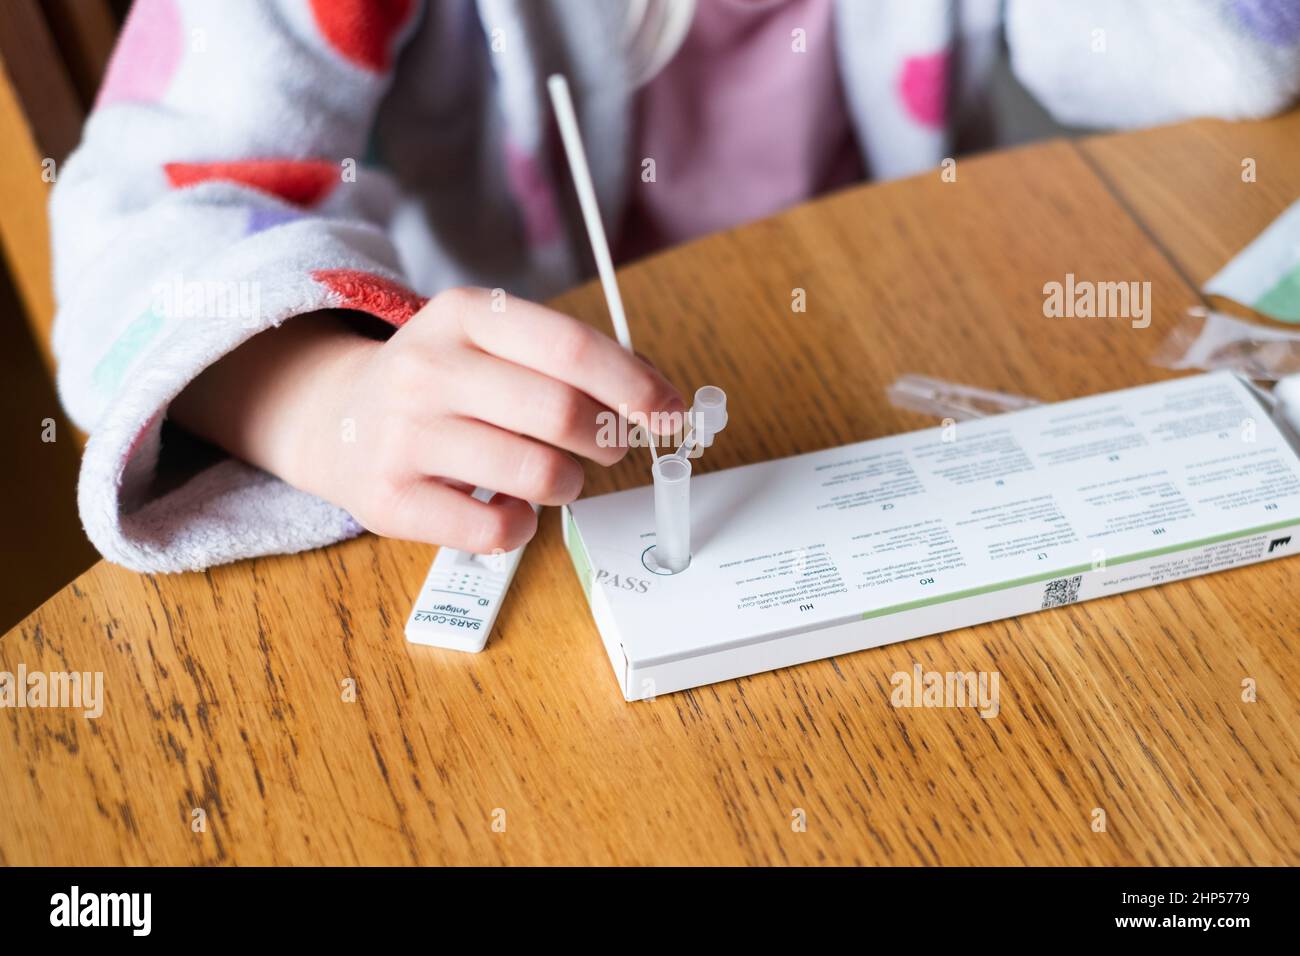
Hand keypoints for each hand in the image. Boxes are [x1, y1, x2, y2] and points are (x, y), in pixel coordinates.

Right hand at [172, 287, 684, 552]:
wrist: (335, 418)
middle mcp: (428, 368)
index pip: (571, 348)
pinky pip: (496, 530)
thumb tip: (658, 398)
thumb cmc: (443, 384)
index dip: (635, 386)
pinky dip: (524, 527)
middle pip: (561, 412)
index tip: (670, 413)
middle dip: (608, 439)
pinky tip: (510, 508)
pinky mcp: (389, 499)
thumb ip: (569, 361)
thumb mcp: (492, 343)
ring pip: (537, 474)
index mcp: (464, 316)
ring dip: (570, 484)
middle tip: (611, 449)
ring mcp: (403, 435)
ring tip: (557, 477)